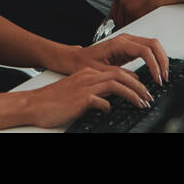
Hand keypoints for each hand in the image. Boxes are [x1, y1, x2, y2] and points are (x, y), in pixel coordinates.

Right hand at [27, 67, 154, 128]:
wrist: (34, 105)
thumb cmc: (54, 101)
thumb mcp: (77, 92)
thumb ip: (93, 92)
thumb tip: (108, 101)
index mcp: (88, 74)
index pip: (116, 72)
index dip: (132, 80)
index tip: (143, 89)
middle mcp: (88, 77)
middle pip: (120, 76)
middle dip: (138, 86)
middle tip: (148, 97)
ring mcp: (84, 87)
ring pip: (115, 85)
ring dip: (132, 94)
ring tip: (142, 103)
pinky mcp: (80, 99)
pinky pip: (100, 101)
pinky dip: (109, 106)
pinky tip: (110, 110)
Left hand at [72, 33, 169, 85]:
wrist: (77, 59)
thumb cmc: (85, 63)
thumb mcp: (101, 72)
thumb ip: (119, 74)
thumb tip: (137, 80)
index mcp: (119, 43)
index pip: (145, 50)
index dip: (154, 64)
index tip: (157, 78)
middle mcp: (126, 39)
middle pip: (153, 44)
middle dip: (162, 60)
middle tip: (164, 77)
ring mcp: (129, 42)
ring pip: (153, 45)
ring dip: (161, 59)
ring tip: (163, 75)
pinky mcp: (130, 48)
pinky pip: (149, 49)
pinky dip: (156, 59)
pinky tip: (157, 70)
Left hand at [109, 0, 183, 27]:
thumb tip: (129, 12)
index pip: (114, 12)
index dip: (121, 20)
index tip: (126, 24)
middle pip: (118, 20)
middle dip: (127, 25)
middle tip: (137, 27)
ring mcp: (126, 3)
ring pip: (125, 24)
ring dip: (134, 27)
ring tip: (145, 23)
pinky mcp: (134, 11)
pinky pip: (134, 26)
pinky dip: (140, 28)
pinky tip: (149, 22)